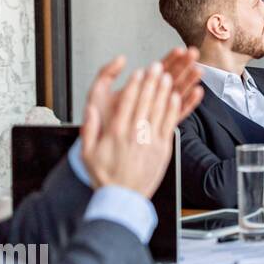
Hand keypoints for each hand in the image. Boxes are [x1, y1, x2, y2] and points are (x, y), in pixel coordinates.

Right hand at [80, 59, 184, 197]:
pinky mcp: (163, 148)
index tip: (138, 73)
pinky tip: (176, 97)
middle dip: (151, 82)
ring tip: (168, 75)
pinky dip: (173, 109)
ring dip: (164, 91)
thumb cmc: (106, 176)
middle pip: (145, 102)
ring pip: (159, 110)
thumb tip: (92, 110)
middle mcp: (134, 134)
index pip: (127, 103)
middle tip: (156, 66)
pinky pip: (170, 124)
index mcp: (116, 133)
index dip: (134, 85)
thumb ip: (89, 129)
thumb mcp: (87, 153)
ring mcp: (150, 141)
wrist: (122, 198)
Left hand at [84, 48, 203, 130]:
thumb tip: (121, 58)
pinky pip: (179, 111)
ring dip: (189, 80)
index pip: (159, 68)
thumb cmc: (102, 120)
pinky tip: (197, 93)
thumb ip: (107, 74)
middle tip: (194, 54)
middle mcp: (152, 96)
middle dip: (184, 64)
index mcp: (140, 86)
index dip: (170, 58)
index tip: (179, 50)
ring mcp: (159, 109)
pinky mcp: (163, 123)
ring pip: (178, 91)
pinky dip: (189, 102)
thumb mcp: (98, 92)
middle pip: (173, 76)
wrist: (103, 144)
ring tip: (198, 70)